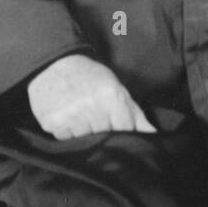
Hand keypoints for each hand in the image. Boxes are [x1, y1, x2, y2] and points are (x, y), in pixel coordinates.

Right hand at [27, 54, 156, 139]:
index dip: (121, 132)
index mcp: (111, 96)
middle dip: (102, 134)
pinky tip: (67, 117)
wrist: (53, 64)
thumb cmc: (90, 77)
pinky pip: (65, 140)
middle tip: (95, 118)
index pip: (125, 131)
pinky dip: (68, 133)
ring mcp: (70, 116)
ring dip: (84, 134)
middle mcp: (90, 106)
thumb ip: (136, 115)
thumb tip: (154, 135)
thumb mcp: (116, 89)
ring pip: (84, 142)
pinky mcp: (52, 122)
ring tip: (80, 116)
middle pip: (105, 139)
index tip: (115, 126)